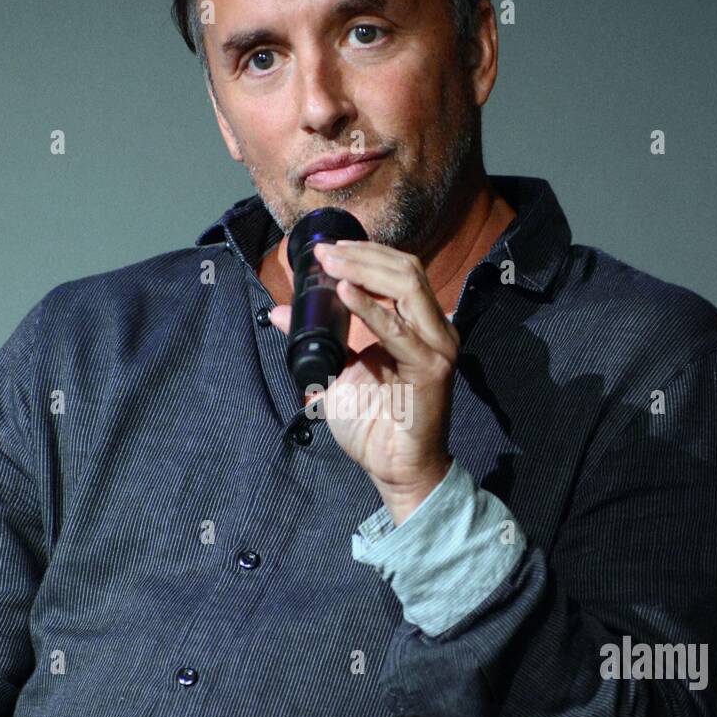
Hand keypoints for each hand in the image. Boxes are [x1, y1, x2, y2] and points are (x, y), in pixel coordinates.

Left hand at [267, 239, 459, 524]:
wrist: (394, 467)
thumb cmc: (371, 424)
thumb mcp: (336, 370)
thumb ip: (317, 337)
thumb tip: (280, 311)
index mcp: (417, 324)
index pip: (398, 271)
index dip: (364, 254)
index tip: (326, 249)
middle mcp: (433, 329)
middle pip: (405, 269)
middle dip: (362, 255)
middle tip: (324, 252)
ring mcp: (436, 346)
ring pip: (408, 286)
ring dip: (364, 269)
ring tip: (331, 264)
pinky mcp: (430, 368)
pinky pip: (397, 330)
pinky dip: (369, 308)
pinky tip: (345, 292)